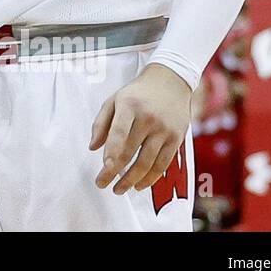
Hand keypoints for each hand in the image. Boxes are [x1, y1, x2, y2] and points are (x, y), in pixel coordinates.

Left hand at [90, 63, 191, 193]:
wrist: (170, 81)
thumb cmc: (137, 93)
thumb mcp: (114, 100)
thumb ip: (101, 123)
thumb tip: (93, 147)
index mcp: (130, 106)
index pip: (119, 132)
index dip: (112, 152)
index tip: (104, 168)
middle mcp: (148, 118)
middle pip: (131, 151)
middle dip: (115, 172)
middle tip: (102, 184)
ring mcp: (164, 129)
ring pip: (147, 162)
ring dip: (132, 179)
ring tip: (119, 189)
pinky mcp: (176, 138)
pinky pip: (163, 164)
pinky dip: (150, 178)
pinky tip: (139, 185)